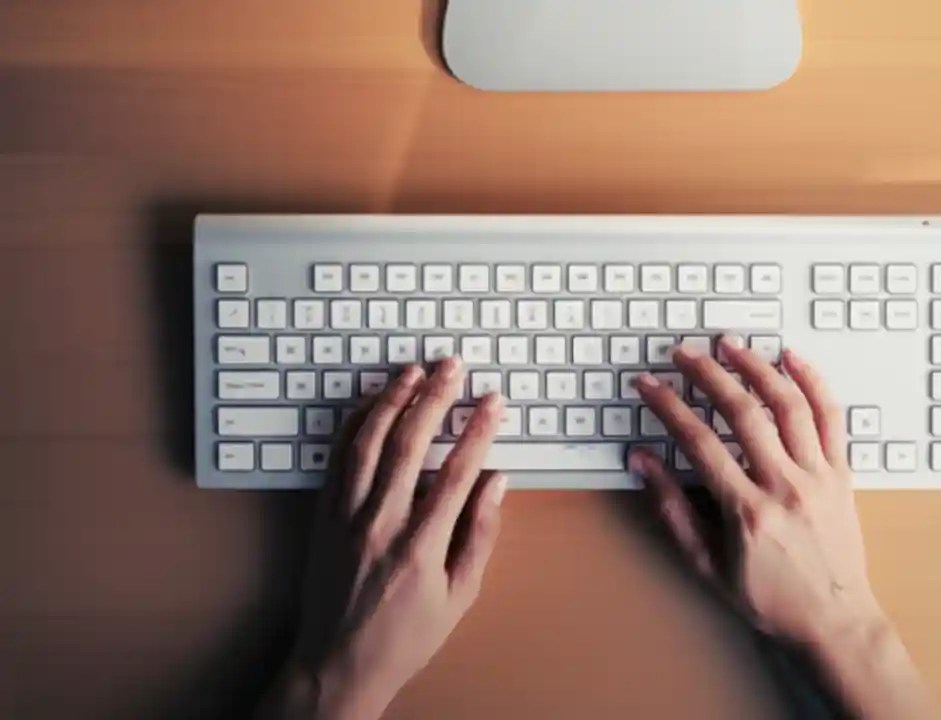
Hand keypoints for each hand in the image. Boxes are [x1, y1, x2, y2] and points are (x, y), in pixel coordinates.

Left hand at [259, 358, 507, 719]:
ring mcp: (344, 516)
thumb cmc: (404, 637)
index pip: (456, 471)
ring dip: (391, 399)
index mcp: (420, 546)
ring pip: (367, 442)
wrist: (336, 664)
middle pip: (409, 443)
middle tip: (452, 366)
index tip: (493, 402)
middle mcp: (379, 523)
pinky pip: (336, 457)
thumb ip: (480, 535)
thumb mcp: (459, 596)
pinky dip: (354, 424)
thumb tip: (496, 481)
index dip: (479, 429)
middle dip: (435, 397)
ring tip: (413, 371)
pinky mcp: (322, 515)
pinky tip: (371, 403)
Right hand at [630, 338, 937, 718]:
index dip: (668, 407)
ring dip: (757, 367)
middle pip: (743, 412)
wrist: (835, 620)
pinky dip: (814, 382)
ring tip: (731, 345)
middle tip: (684, 354)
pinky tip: (793, 358)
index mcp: (747, 512)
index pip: (698, 443)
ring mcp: (818, 476)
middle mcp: (785, 486)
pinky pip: (832, 417)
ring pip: (788, 405)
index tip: (650, 386)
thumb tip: (644, 463)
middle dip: (707, 375)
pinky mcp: (842, 474)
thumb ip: (673, 510)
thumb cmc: (772, 599)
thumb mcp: (707, 564)